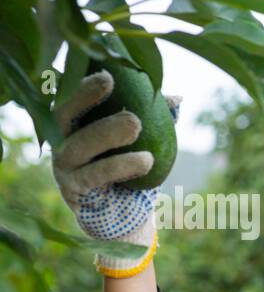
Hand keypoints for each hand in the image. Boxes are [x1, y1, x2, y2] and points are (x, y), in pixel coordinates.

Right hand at [51, 70, 180, 275]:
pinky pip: (95, 176)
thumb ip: (154, 118)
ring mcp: (62, 167)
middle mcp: (59, 141)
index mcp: (71, 123)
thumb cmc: (130, 170)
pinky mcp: (72, 191)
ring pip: (78, 146)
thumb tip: (176, 98)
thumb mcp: (142, 142)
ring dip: (107, 134)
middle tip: (118, 91)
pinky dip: (121, 165)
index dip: (84, 85)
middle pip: (64, 116)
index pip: (70, 96)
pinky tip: (147, 160)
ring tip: (136, 125)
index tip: (108, 75)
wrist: (124, 216)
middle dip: (87, 101)